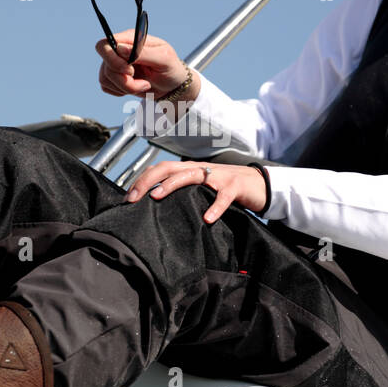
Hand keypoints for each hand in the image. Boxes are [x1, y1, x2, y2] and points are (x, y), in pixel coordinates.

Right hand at [96, 31, 198, 99]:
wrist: (172, 85)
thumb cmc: (171, 68)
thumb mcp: (163, 58)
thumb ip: (142, 52)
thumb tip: (120, 48)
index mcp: (131, 39)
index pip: (105, 44)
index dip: (113, 59)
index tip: (130, 71)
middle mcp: (119, 50)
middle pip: (105, 64)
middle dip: (122, 79)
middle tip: (143, 82)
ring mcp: (114, 64)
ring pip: (105, 78)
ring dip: (126, 87)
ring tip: (145, 85)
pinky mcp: (113, 78)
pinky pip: (106, 86)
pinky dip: (121, 91)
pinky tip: (136, 87)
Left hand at [125, 160, 266, 223]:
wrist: (259, 183)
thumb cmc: (226, 188)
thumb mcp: (201, 189)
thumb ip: (184, 194)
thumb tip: (158, 208)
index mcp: (190, 170)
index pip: (160, 169)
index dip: (142, 180)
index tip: (128, 197)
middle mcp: (200, 169)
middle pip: (169, 168)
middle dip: (148, 180)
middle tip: (133, 198)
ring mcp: (218, 176)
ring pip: (191, 175)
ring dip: (172, 184)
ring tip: (157, 197)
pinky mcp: (235, 186)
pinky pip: (223, 196)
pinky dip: (215, 207)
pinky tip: (208, 218)